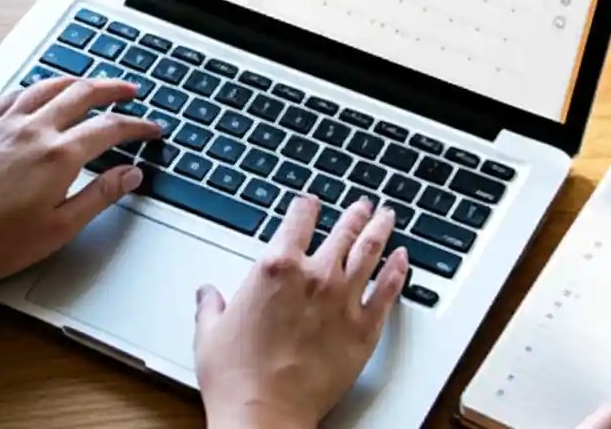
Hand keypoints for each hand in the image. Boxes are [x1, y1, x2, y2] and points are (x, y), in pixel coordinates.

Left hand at [0, 77, 160, 291]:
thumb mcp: (59, 229)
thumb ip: (100, 195)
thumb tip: (131, 174)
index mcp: (59, 156)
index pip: (110, 128)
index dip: (138, 125)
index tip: (151, 128)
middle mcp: (33, 130)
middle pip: (82, 93)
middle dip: (113, 89)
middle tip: (130, 92)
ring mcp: (2, 124)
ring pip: (46, 86)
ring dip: (75, 81)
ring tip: (90, 84)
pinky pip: (12, 95)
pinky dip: (34, 89)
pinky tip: (37, 93)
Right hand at [193, 194, 409, 428]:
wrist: (264, 413)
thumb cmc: (236, 377)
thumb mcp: (210, 333)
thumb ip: (211, 306)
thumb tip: (207, 294)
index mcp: (276, 268)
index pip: (298, 219)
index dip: (306, 206)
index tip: (311, 202)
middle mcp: (314, 276)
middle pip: (343, 230)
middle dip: (355, 213)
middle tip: (364, 204)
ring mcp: (343, 300)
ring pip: (370, 251)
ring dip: (381, 229)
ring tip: (387, 216)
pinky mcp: (364, 328)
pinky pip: (388, 290)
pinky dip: (398, 269)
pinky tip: (403, 258)